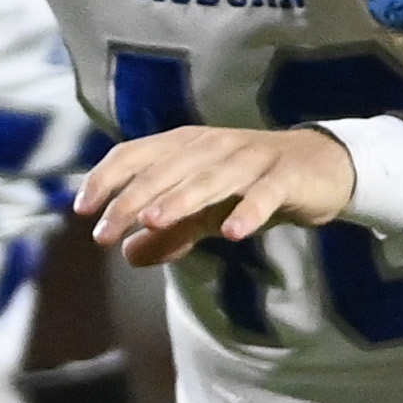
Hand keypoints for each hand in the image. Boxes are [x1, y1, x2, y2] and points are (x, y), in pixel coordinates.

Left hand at [76, 124, 351, 266]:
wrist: (320, 167)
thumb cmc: (252, 185)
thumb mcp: (205, 211)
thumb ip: (169, 232)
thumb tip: (128, 255)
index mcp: (186, 147)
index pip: (135, 154)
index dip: (106, 179)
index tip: (82, 211)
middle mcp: (213, 146)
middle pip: (166, 169)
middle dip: (132, 199)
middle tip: (106, 233)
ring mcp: (251, 159)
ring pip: (210, 178)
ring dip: (181, 199)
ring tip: (154, 221)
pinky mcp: (286, 176)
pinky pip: (265, 193)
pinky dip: (250, 211)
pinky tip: (233, 234)